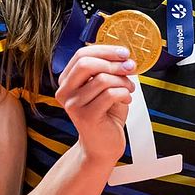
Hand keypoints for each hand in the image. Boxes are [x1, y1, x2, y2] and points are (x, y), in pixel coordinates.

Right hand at [54, 45, 135, 165]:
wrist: (103, 144)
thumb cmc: (106, 113)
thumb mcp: (105, 86)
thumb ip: (108, 70)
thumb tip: (123, 56)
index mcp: (67, 80)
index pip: (81, 54)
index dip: (105, 50)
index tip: (125, 53)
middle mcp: (64, 91)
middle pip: (86, 63)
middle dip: (114, 63)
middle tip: (130, 68)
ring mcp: (73, 105)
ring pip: (102, 79)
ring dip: (123, 81)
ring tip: (129, 89)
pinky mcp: (86, 117)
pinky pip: (110, 95)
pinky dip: (124, 94)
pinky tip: (126, 100)